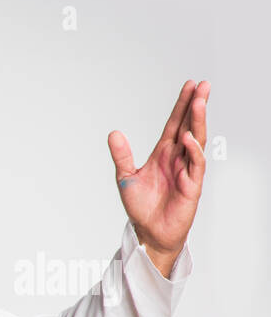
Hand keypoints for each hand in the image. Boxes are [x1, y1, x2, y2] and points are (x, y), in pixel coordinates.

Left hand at [109, 79, 209, 274]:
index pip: (175, 123)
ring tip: (199, 102)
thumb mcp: (125, 177)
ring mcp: (187, 170)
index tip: (190, 85)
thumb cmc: (141, 207)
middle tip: (203, 85)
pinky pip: (195, 164)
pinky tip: (188, 138)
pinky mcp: (192, 185)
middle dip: (196, 105)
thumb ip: (122, 155)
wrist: (148, 232)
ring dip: (198, 121)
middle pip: (190, 126)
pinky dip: (192, 151)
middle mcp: (177, 158)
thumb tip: (113, 133)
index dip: (182, 105)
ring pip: (196, 140)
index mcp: (163, 153)